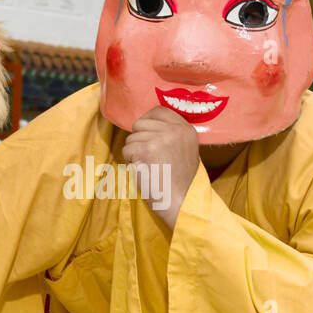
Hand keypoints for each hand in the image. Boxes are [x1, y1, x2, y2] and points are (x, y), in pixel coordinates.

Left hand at [122, 106, 199, 229]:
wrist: (182, 202)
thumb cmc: (181, 181)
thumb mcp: (185, 149)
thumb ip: (171, 134)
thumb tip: (146, 123)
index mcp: (186, 128)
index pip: (159, 110)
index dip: (148, 121)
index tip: (147, 136)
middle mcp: (174, 130)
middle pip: (141, 123)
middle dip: (139, 139)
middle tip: (149, 157)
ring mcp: (160, 138)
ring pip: (132, 137)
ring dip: (135, 152)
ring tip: (150, 166)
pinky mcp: (146, 150)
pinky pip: (126, 149)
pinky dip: (130, 161)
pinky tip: (145, 171)